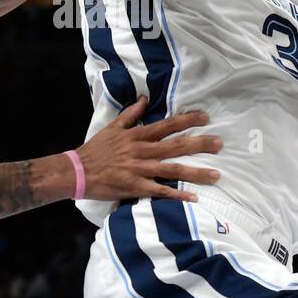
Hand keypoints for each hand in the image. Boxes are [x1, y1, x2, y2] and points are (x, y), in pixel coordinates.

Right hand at [75, 97, 221, 202]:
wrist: (76, 172)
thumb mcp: (112, 127)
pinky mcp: (135, 187)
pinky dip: (177, 195)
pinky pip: (160, 192)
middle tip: (220, 144)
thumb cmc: (95, 150)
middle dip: (199, 144)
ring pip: (172, 170)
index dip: (187, 120)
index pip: (166, 125)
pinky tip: (193, 198)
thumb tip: (144, 99)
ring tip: (216, 174)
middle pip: (175, 146)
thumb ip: (130, 114)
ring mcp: (139, 170)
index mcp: (136, 136)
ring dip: (196, 172)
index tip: (206, 117)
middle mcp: (141, 151)